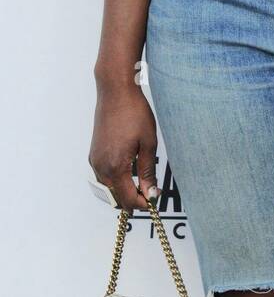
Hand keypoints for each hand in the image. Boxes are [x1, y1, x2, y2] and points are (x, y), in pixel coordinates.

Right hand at [91, 70, 159, 211]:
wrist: (115, 92)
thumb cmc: (134, 113)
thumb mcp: (148, 143)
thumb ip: (147, 172)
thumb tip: (150, 193)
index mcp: (115, 166)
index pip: (128, 199)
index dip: (143, 204)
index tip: (155, 200)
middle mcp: (100, 167)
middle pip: (117, 197)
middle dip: (134, 199)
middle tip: (152, 192)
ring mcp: (95, 161)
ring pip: (109, 189)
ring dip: (125, 190)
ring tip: (143, 182)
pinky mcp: (93, 154)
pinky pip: (104, 176)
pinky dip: (116, 180)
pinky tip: (130, 171)